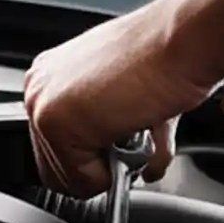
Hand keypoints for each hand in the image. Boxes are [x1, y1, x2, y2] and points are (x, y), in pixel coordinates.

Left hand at [23, 0, 219, 197]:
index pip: (54, 149)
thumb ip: (103, 122)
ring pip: (71, 179)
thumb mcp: (122, 91)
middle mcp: (39, 89)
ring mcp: (44, 107)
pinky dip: (119, 171)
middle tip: (133, 138)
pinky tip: (135, 129)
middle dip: (103, 167)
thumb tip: (104, 162)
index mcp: (50, 76)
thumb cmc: (166, 57)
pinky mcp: (58, 126)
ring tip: (137, 128)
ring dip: (115, 167)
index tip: (120, 144)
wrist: (184, 40)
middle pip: (57, 170)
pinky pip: (85, 182)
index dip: (94, 158)